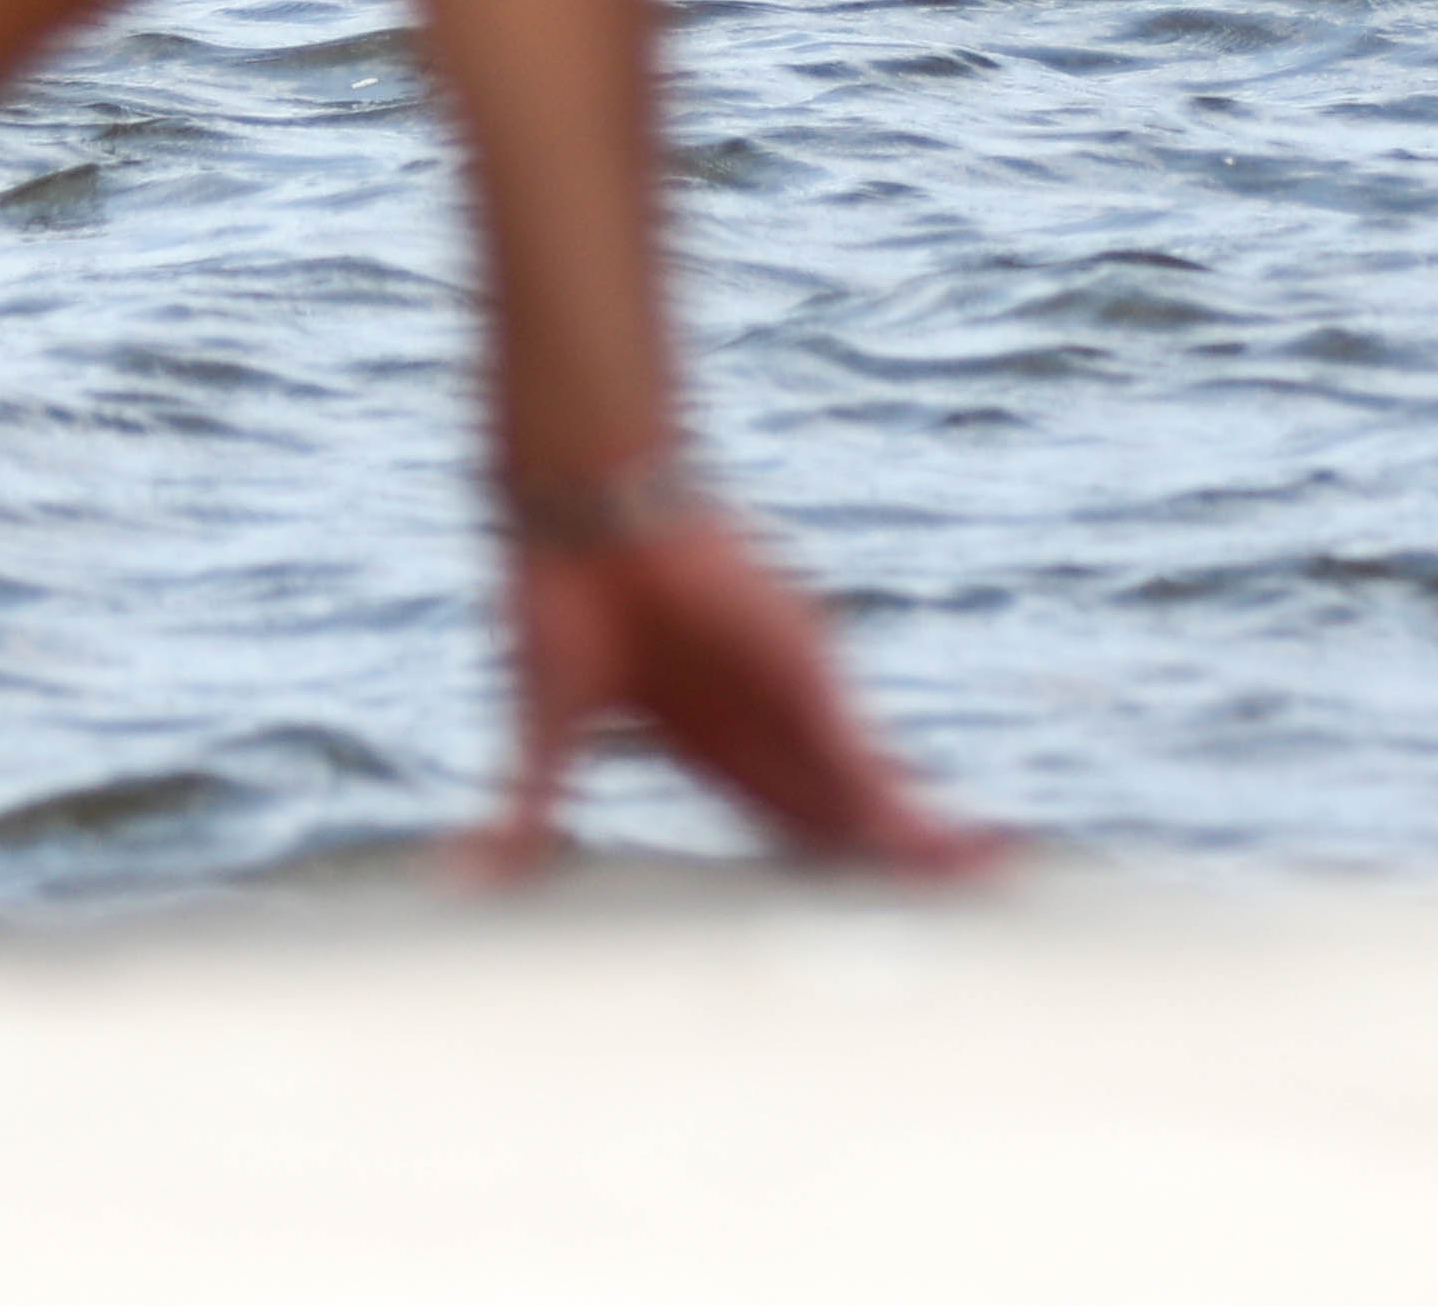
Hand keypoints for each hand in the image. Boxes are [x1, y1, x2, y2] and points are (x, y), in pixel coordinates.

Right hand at [474, 512, 992, 881]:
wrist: (583, 504)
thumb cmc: (555, 599)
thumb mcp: (547, 735)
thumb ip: (527, 818)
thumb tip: (459, 885)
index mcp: (717, 745)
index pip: (788, 829)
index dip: (831, 881)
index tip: (872, 931)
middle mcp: (768, 723)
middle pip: (846, 820)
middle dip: (895, 870)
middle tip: (959, 918)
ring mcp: (793, 696)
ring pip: (872, 795)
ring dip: (919, 850)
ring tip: (978, 892)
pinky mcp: (801, 669)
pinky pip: (858, 757)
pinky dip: (900, 809)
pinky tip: (943, 855)